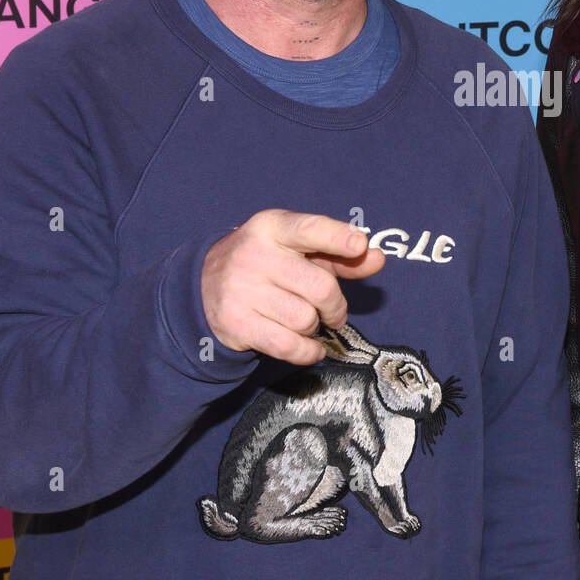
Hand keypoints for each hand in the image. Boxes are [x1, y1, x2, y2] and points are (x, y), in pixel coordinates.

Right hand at [200, 210, 383, 364]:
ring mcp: (242, 290)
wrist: (203, 286)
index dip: (337, 237)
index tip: (358, 245)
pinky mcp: (237, 323)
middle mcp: (254, 255)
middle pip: (320, 288)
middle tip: (333, 311)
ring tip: (303, 318)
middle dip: (335, 306)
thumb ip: (338, 254)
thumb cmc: (265, 263)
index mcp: (272, 227)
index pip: (310, 229)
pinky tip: (311, 347)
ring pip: (306, 320)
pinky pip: (289, 346)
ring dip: (314, 326)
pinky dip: (308, 352)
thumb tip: (376, 258)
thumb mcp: (297, 249)